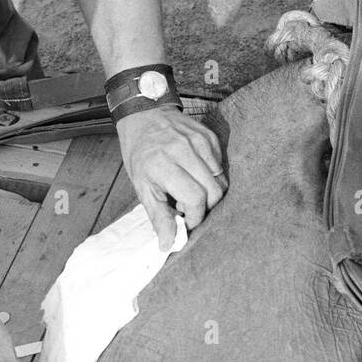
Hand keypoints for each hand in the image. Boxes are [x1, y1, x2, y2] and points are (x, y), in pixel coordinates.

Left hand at [116, 107, 226, 248]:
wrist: (144, 117)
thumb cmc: (140, 155)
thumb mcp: (142, 188)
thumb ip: (158, 217)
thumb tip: (169, 245)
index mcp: (164, 165)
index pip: (195, 198)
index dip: (195, 217)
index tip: (186, 221)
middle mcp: (183, 150)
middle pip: (214, 191)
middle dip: (205, 208)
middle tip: (187, 207)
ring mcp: (199, 141)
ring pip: (221, 180)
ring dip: (210, 193)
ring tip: (190, 191)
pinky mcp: (209, 136)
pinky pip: (221, 165)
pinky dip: (211, 177)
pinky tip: (195, 175)